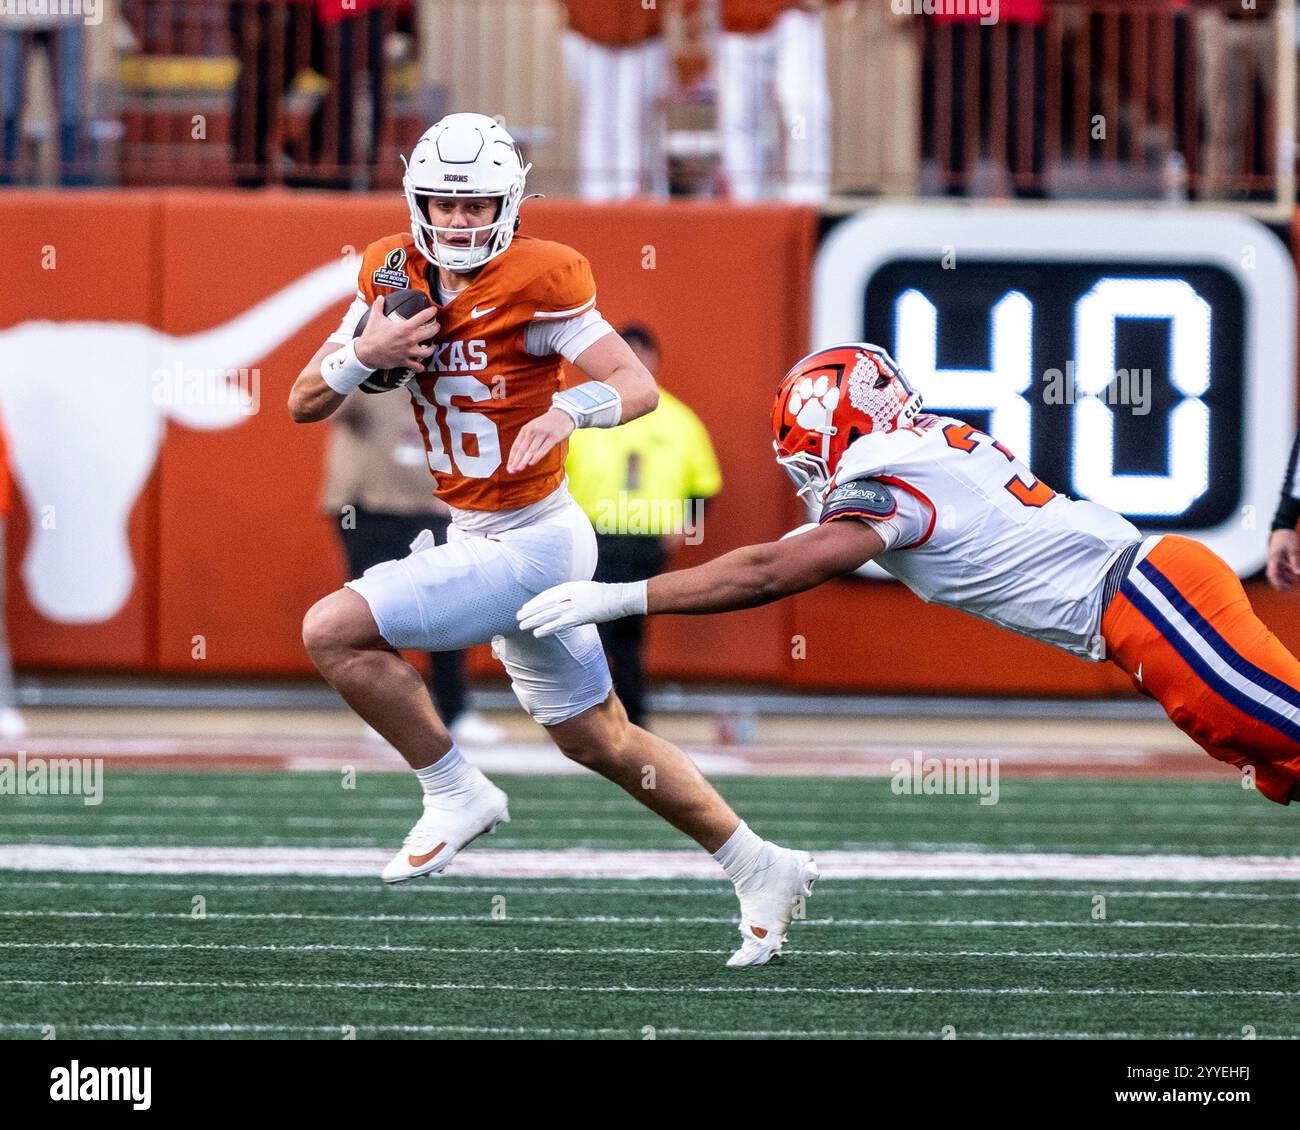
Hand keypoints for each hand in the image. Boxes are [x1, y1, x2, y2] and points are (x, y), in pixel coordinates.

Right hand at [354, 296, 438, 371]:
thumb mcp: (375, 318)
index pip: (422, 317)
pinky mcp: (404, 361)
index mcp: (404, 328)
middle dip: (435, 328)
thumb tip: (380, 298)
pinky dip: (420, 366)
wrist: (365, 353)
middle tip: (436, 326)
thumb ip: (379, 306)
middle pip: (430, 333)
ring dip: (432, 348)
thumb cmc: (371, 336)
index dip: (430, 312)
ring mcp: (408, 352)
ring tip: (433, 346)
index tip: (433, 310)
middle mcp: (409, 340)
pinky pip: (416, 366)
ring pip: (427, 352)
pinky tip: (422, 365)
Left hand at [506, 407, 574, 473]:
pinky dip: (537, 456)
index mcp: (526, 429)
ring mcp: (543, 433)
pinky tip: (531, 463)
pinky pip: (543, 449)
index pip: (516, 445)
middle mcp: (533, 430)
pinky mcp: (553, 437)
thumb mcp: (534, 427)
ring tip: (519, 469)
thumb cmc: (548, 423)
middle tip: (511, 470)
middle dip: (516, 460)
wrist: (564, 413)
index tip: (509, 467)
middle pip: (522, 448)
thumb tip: (519, 455)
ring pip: (531, 449)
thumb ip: (527, 439)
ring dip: (524, 460)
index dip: (512, 457)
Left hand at [517, 581, 647, 637]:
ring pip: (549, 614)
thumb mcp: (584, 590)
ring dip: (534, 620)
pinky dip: (547, 628)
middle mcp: (569, 594)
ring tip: (522, 625)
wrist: (619, 598)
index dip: (535, 602)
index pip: (547, 594)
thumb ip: (571, 594)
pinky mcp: (580, 617)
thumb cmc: (604, 595)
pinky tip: (537, 633)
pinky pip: (560, 624)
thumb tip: (560, 601)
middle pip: (545, 604)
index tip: (525, 607)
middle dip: (530, 611)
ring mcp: (574, 605)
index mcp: (570, 586)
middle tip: (518, 616)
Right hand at [1266, 528, 1299, 590]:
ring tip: (1296, 578)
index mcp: (1274, 559)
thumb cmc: (1286, 537)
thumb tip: (1297, 573)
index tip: (1286, 588)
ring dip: (1286, 578)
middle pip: (1274, 577)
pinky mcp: (1278, 559)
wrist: (1282, 528)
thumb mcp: (1293, 549)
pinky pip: (1282, 569)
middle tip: (1294, 585)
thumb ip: (1295, 561)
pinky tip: (1294, 571)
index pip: (1272, 575)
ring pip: (1279, 574)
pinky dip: (1288, 573)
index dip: (1278, 583)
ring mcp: (1275, 560)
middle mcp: (1273, 561)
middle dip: (1283, 583)